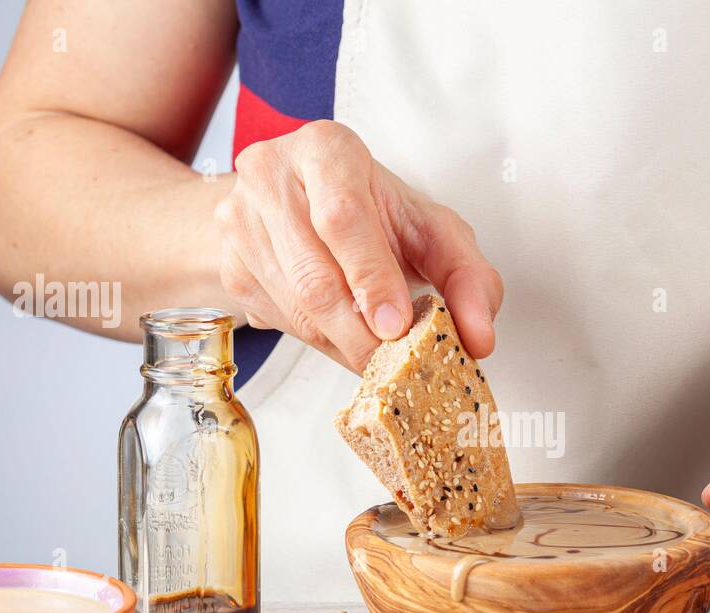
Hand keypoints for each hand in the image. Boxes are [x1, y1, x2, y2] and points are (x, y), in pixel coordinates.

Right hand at [215, 121, 502, 370]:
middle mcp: (272, 176)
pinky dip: (321, 342)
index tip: (396, 326)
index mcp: (326, 150)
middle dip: (361, 332)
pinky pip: (278, 321)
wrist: (303, 205)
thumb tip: (479, 337)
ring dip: (344, 343)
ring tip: (379, 353)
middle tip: (395, 365)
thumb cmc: (374, 213)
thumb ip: (468, 277)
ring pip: (296, 307)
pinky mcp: (230, 264)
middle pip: (316, 274)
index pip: (343, 217)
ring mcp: (240, 221)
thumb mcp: (431, 230)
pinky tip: (344, 334)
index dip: (371, 277)